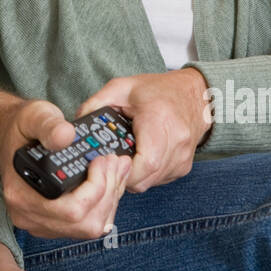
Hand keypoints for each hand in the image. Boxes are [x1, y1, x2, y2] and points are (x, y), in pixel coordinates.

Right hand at [0, 98, 132, 239]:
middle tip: (116, 161)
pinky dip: (105, 203)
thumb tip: (66, 136)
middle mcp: (29, 216)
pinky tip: (109, 180)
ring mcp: (43, 223)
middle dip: (108, 191)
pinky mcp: (55, 223)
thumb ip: (49, 126)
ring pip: (90, 227)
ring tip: (116, 168)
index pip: (70, 211)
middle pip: (84, 223)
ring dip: (110, 198)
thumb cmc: (21, 129)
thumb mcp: (33, 117)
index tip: (103, 160)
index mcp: (21, 195)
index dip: (96, 189)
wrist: (10, 138)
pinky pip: (88, 224)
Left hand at [77, 68, 211, 193]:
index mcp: (160, 121)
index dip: (123, 170)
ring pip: (150, 183)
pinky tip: (138, 156)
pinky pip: (158, 180)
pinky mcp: (183, 168)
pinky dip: (144, 173)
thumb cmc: (159, 90)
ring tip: (123, 155)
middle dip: (121, 174)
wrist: (195, 95)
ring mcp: (182, 159)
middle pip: (145, 178)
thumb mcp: (122, 88)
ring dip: (132, 175)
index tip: (107, 162)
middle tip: (108, 160)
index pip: (145, 162)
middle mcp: (176, 143)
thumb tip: (75, 123)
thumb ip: (96, 103)